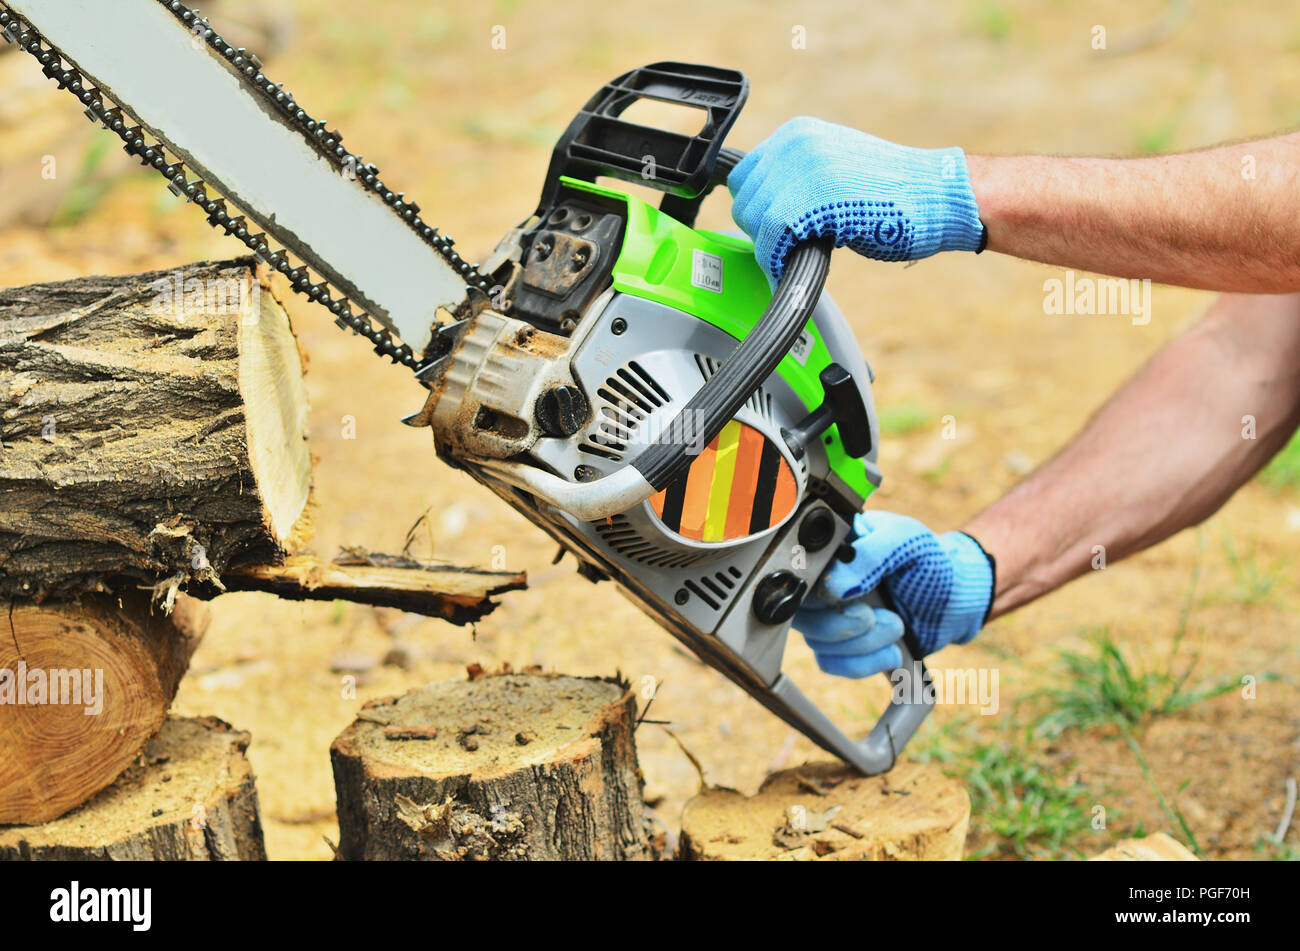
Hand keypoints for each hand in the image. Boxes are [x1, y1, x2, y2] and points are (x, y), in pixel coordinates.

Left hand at [727, 117, 985, 282]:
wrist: (938, 196)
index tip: (777, 229)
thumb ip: (797, 179)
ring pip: (754, 221)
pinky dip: (778, 259)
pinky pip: (772, 238)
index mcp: (797, 134)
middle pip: (745, 202)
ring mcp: (803, 169)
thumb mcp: (835, 169)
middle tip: (794, 245)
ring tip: (802, 252)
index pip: (745, 178)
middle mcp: (795, 144)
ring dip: (772, 247)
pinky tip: (799, 262)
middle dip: (764, 231)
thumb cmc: (892, 193)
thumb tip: (761, 209)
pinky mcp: (812, 198)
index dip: (758, 211)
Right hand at [794, 511, 994, 678]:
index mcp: (830, 549)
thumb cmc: (930, 561)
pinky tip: (892, 649)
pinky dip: (863, 663)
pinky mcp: (844, 645)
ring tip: (897, 625)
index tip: (844, 597)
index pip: (797, 570)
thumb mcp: (905, 541)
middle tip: (873, 616)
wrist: (956, 600)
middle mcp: (824, 582)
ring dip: (861, 643)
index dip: (813, 590)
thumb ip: (871, 555)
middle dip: (840, 623)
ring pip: (817, 641)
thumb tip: (831, 586)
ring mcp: (831, 614)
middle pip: (800, 613)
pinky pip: (831, 663)